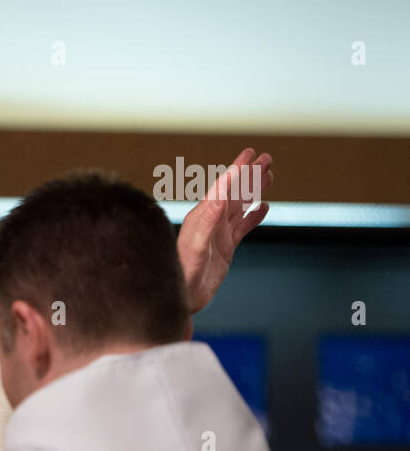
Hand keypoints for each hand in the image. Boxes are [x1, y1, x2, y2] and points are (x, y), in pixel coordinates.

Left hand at [177, 148, 272, 312]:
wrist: (181, 297)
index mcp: (202, 217)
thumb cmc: (183, 274)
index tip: (250, 153)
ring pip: (241, 205)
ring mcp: (219, 233)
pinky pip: (243, 226)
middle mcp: (210, 221)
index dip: (237, 169)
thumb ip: (205, 224)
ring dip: (254, 189)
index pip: (223, 187)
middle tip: (267, 157)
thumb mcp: (195, 248)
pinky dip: (255, 215)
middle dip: (250, 174)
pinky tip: (264, 206)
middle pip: (235, 192)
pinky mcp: (225, 247)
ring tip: (269, 174)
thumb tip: (217, 199)